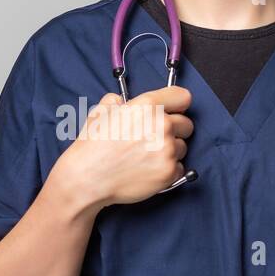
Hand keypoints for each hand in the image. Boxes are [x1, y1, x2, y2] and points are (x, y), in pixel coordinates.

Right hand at [55, 85, 193, 210]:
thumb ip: (118, 101)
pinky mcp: (169, 172)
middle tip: (155, 139)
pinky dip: (167, 170)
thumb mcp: (101, 112)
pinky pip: (179, 168)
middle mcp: (161, 125)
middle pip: (187, 124)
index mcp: (147, 106)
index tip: (174, 111)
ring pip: (182, 147)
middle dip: (174, 130)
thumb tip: (123, 101)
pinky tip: (148, 170)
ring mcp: (167, 150)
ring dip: (170, 151)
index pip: (182, 96)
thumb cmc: (92, 147)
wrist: (88, 179)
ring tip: (147, 157)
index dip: (177, 104)